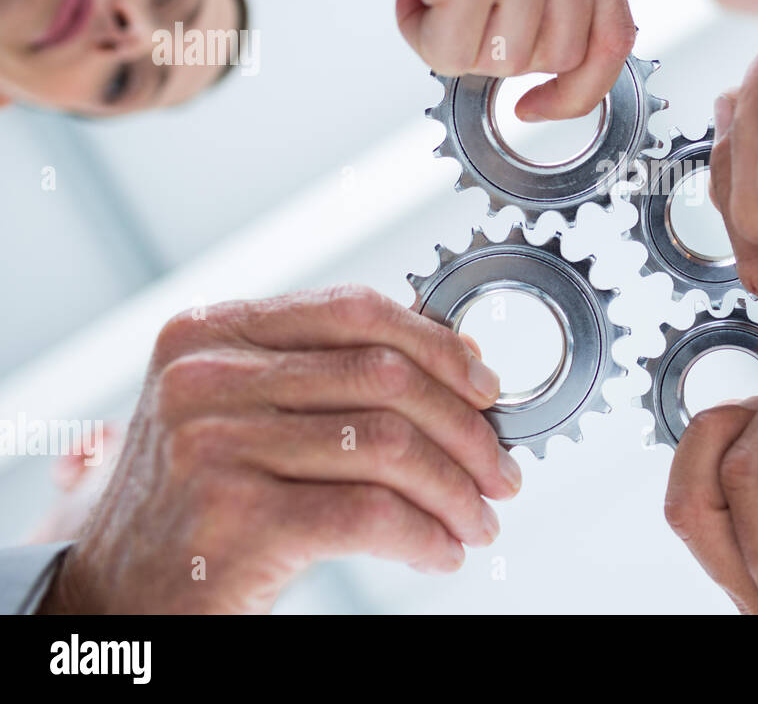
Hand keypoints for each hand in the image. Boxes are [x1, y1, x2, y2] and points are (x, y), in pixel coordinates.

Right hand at [39, 286, 519, 613]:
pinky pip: (371, 513)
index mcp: (211, 332)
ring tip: (479, 518)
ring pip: (390, 446)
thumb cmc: (193, 500)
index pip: (355, 309)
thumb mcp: (234, 409)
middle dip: (466, 428)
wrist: (112, 594)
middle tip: (500, 469)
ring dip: (456, 489)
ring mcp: (215, 445)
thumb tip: (448, 356)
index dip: (439, 344)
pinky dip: (425, 534)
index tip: (485, 384)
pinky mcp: (236, 518)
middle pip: (386, 377)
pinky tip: (440, 550)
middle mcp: (206, 377)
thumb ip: (319, 371)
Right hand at [245, 0, 635, 119]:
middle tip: (455, 1)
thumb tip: (575, 75)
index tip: (536, 105)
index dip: (581, 88)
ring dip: (454, 40)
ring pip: (508, 61)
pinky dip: (419, 34)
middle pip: (559, 55)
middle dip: (498, 52)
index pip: (615, 30)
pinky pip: (454, 54)